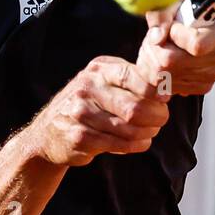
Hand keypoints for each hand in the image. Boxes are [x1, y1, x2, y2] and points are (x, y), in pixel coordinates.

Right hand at [22, 56, 169, 166]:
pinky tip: (140, 143)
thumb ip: (131, 80)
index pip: (133, 75)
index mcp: (98, 69)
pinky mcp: (79, 137)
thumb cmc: (87, 104)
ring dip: (147, 132)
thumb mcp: (103, 81)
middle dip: (156, 116)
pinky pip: (118, 144)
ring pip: (129, 128)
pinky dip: (136, 145)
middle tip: (162, 120)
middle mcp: (87, 87)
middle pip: (134, 106)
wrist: (48, 132)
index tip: (166, 98)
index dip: (155, 89)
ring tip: (151, 132)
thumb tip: (166, 86)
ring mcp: (81, 113)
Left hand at [136, 3, 214, 96]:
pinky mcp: (204, 86)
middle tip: (152, 40)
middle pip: (173, 62)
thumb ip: (162, 17)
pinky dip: (159, 74)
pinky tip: (162, 61)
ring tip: (156, 48)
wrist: (206, 30)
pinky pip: (170, 86)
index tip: (172, 27)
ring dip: (152, 62)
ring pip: (166, 76)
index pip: (195, 44)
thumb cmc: (190, 13)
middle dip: (154, 50)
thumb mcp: (176, 5)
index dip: (174, 35)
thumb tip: (156, 37)